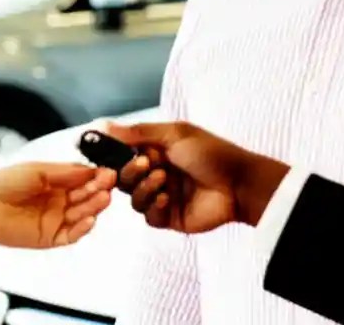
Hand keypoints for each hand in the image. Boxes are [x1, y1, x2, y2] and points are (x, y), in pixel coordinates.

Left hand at [0, 162, 116, 248]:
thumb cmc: (4, 183)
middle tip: (110, 183)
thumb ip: (64, 172)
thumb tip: (91, 168)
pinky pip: (72, 235)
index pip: (83, 179)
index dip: (96, 176)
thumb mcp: (37, 170)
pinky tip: (89, 220)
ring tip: (104, 198)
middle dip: (98, 189)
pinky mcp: (51, 237)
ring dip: (94, 207)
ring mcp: (56, 220)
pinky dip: (83, 229)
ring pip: (82, 214)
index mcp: (56, 182)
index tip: (108, 172)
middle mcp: (59, 201)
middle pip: (86, 196)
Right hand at [104, 121, 288, 233]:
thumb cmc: (211, 153)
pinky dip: (152, 206)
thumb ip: (139, 132)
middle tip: (146, 164)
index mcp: (157, 152)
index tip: (106, 153)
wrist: (238, 183)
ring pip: (134, 199)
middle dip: (130, 171)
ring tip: (163, 180)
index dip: (115, 156)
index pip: (123, 156)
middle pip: (124, 179)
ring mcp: (163, 197)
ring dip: (144, 188)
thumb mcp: (175, 134)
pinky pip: (148, 217)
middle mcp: (157, 174)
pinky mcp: (170, 217)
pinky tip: (165, 198)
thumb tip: (104, 126)